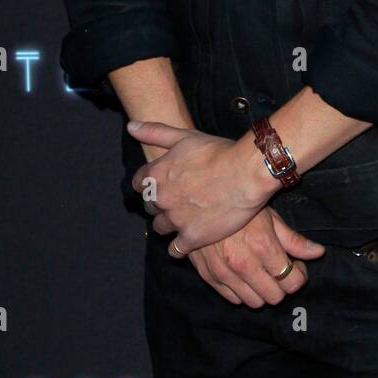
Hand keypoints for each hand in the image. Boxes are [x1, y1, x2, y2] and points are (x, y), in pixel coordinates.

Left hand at [129, 121, 271, 252]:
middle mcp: (161, 199)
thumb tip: (131, 127)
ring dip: (169, 223)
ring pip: (160, 228)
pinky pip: (175, 250)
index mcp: (156, 174)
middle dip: (160, 203)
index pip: (139, 184)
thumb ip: (155, 132)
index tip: (163, 183)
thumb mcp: (185, 136)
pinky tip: (189, 238)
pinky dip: (179, 247)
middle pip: (150, 206)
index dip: (149, 183)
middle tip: (178, 199)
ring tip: (185, 218)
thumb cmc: (218, 152)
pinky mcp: (192, 238)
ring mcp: (176, 220)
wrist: (246, 174)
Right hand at [155, 206, 326, 308]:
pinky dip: (242, 291)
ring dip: (262, 290)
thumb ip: (294, 240)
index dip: (299, 275)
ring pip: (255, 302)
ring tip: (261, 271)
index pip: (292, 281)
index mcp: (262, 246)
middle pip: (275, 297)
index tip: (296, 266)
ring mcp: (224, 273)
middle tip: (280, 268)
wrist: (199, 197)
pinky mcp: (209, 276)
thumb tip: (318, 253)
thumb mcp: (270, 217)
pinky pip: (233, 298)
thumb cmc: (239, 203)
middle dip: (282, 285)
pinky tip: (243, 273)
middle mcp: (243, 264)